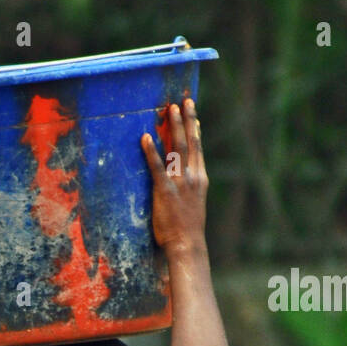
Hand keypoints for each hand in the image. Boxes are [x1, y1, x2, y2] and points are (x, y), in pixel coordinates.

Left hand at [140, 98, 207, 255]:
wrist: (187, 244)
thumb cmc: (188, 227)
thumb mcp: (194, 202)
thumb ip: (190, 187)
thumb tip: (185, 176)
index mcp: (200, 178)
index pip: (198, 148)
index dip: (195, 129)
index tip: (193, 114)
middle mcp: (192, 176)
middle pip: (190, 142)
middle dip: (186, 120)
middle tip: (183, 101)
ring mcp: (179, 182)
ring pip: (177, 148)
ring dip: (173, 127)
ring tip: (169, 110)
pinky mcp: (165, 191)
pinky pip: (157, 167)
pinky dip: (151, 151)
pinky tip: (146, 137)